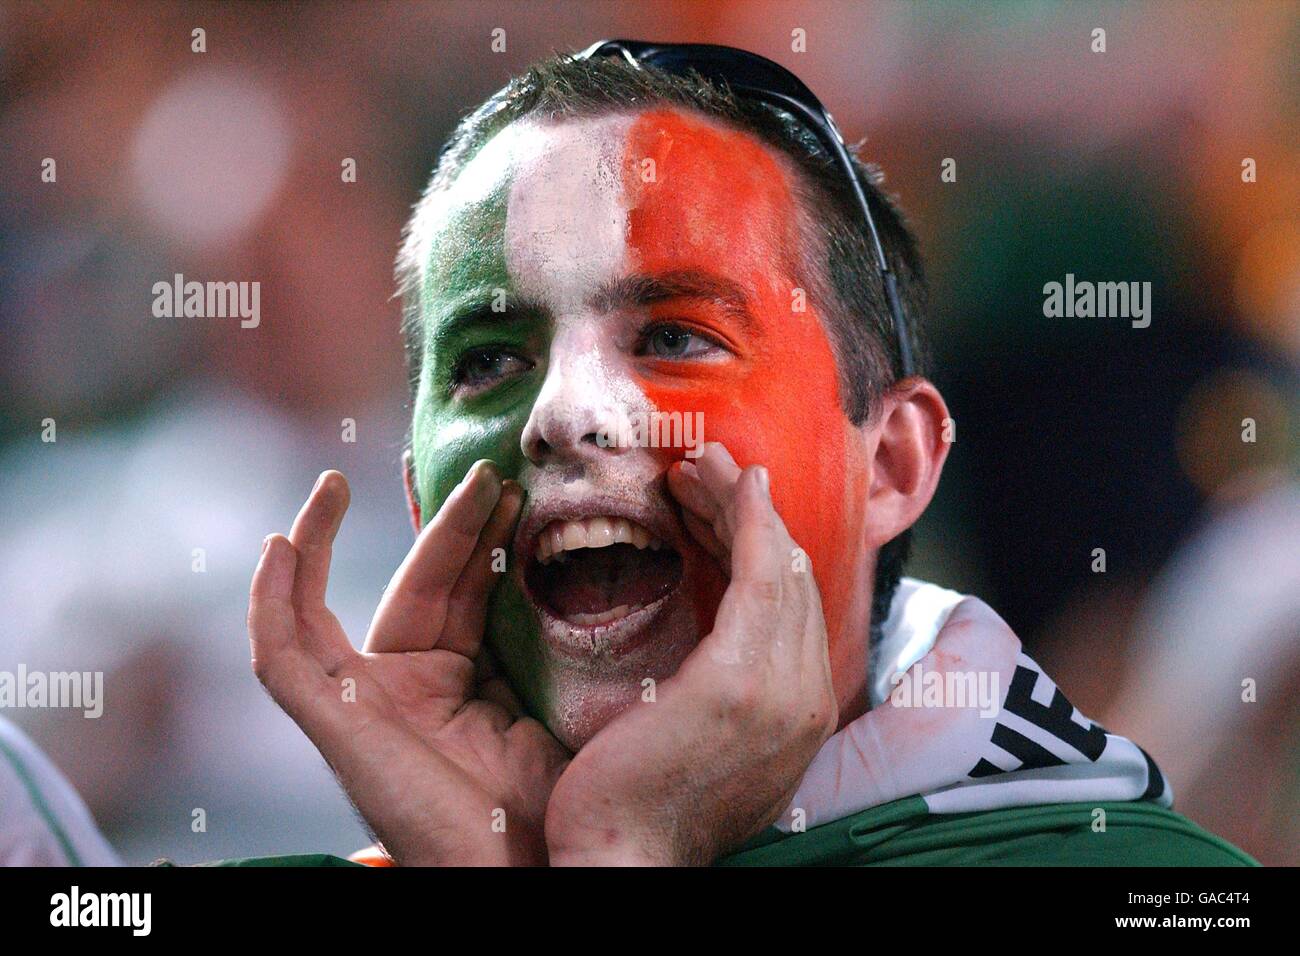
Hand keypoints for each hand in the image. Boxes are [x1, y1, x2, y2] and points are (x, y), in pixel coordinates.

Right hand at [247, 462, 568, 864]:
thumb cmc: (548, 804)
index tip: (506, 487)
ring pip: (326, 609)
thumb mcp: (542, 703)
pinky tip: (277, 544)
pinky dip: (270, 601)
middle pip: (414, 586)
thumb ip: (532, 645)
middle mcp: (401, 688)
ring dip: (327, 543)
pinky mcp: (332, 726)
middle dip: (447, 525)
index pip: (461, 590)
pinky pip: (282, 657)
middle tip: (489, 470)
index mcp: (452, 684)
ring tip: (339, 483)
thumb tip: (562, 578)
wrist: (529, 869)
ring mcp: (361, 706)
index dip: (477, 536)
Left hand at [543, 443, 837, 865]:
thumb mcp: (696, 744)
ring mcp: (784, 690)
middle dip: (748, 516)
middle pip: (793, 579)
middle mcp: (808, 697)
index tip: (716, 506)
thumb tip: (704, 655)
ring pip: (779, 566)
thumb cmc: (640, 805)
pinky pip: (761, 573)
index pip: (790, 608)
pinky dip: (750, 519)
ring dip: (742, 506)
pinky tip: (731, 482)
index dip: (758, 546)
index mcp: (797, 714)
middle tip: (701, 471)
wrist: (624, 865)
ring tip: (701, 465)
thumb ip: (718, 691)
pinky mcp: (742, 680)